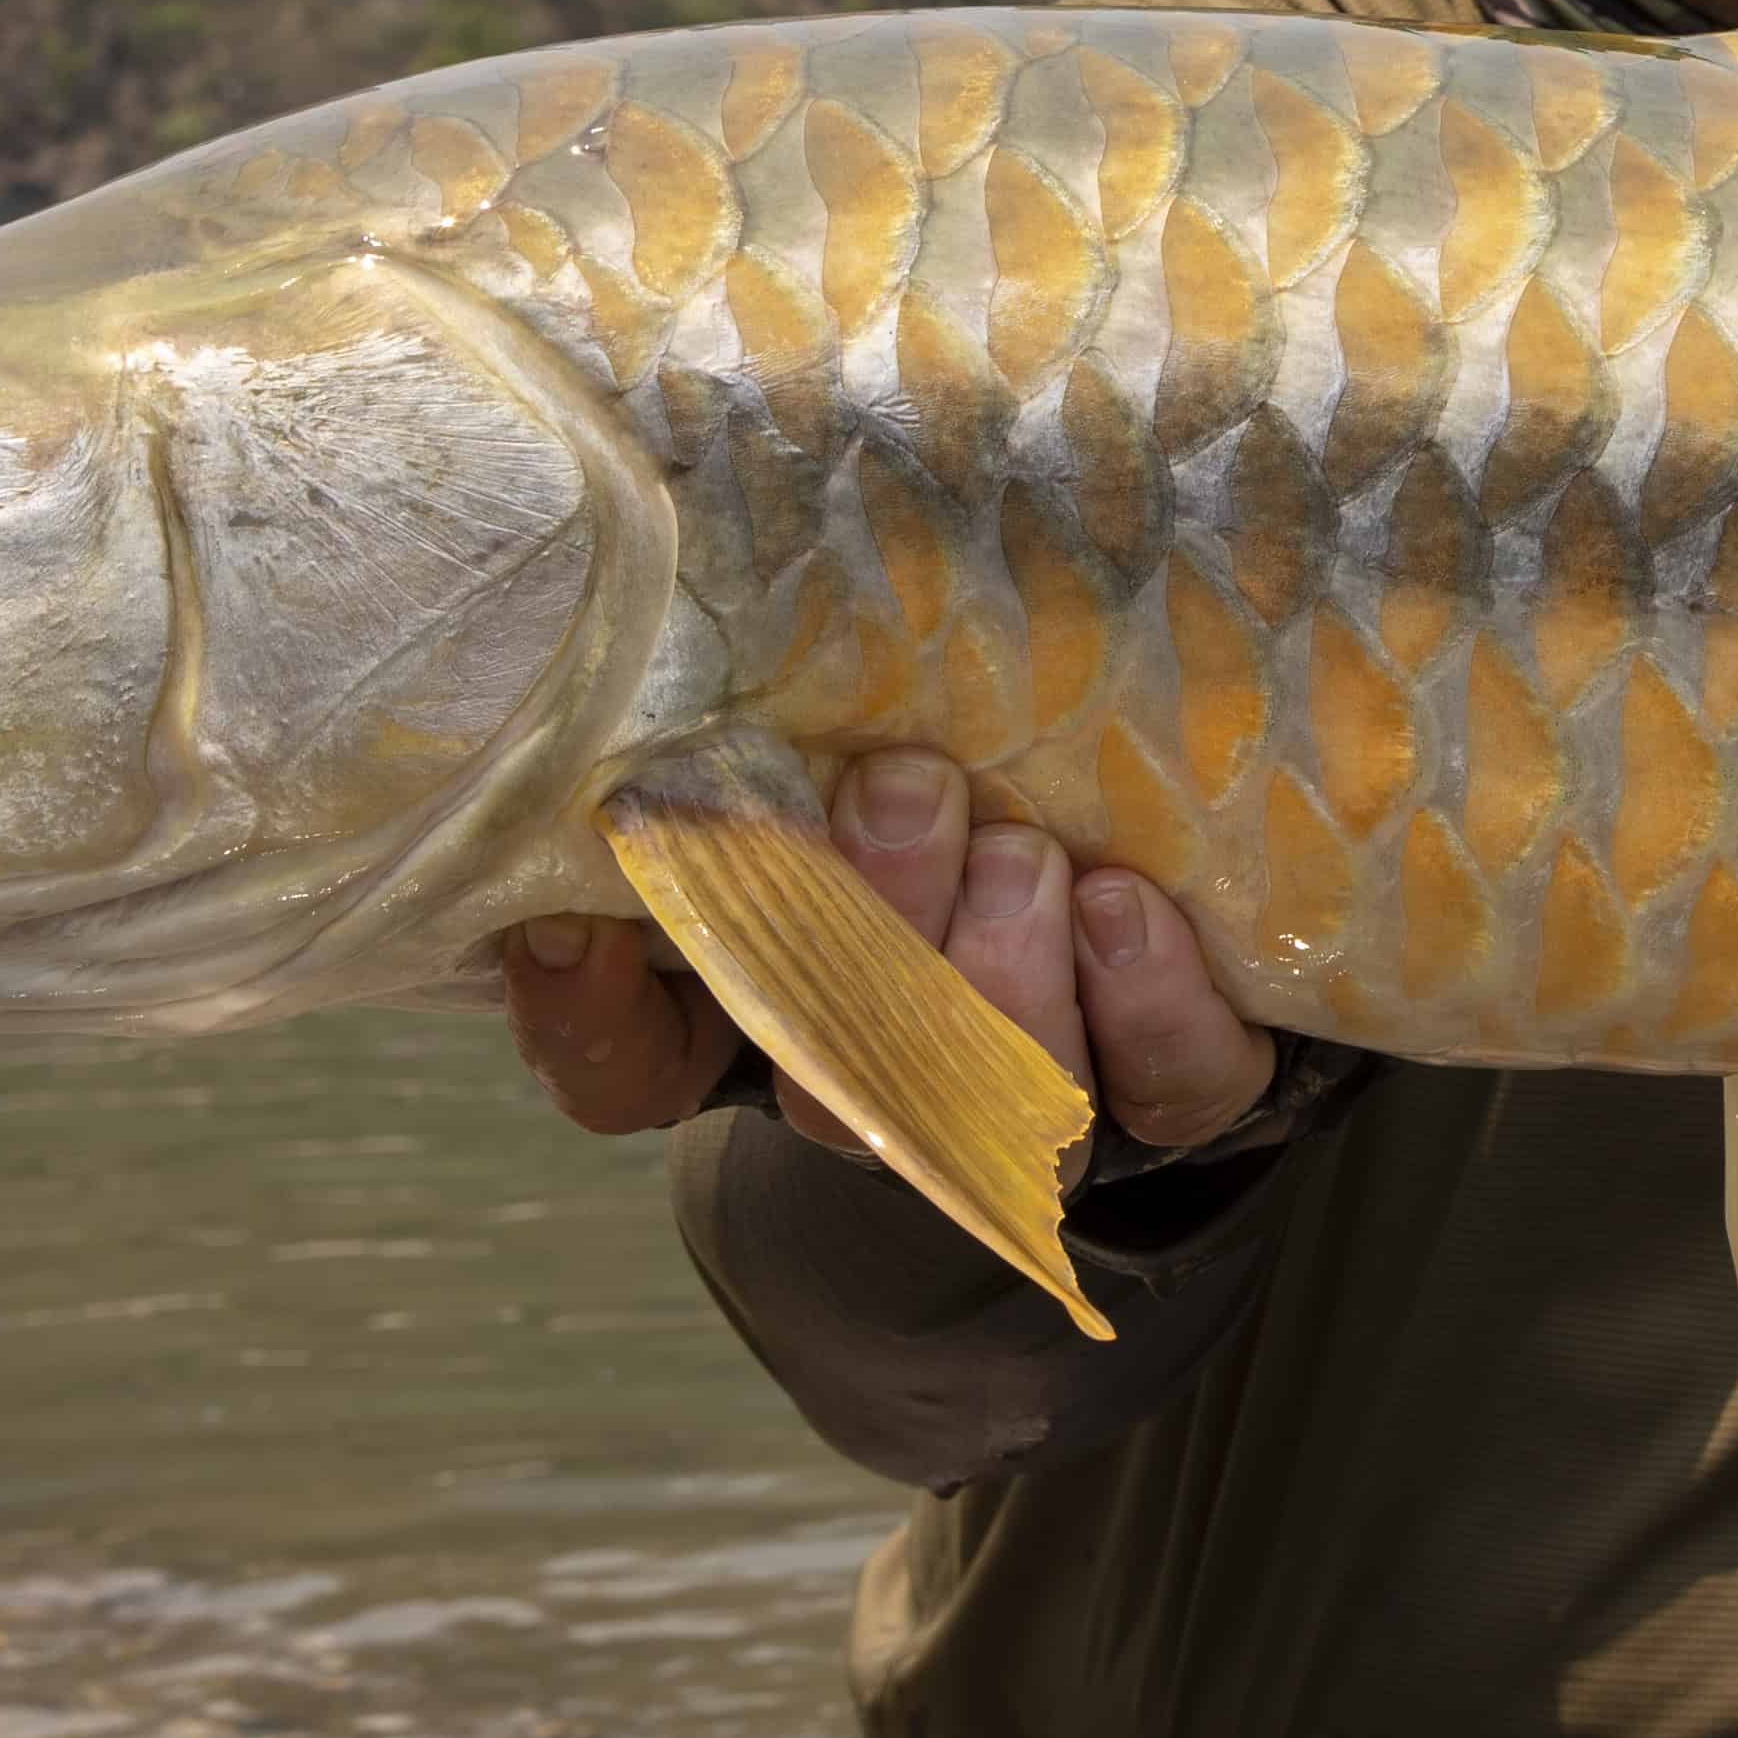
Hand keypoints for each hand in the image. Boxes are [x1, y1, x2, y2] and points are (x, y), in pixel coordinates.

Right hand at [496, 751, 1277, 1155]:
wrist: (1175, 845)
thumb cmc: (953, 756)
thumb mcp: (824, 729)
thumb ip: (742, 714)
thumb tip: (648, 637)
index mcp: (752, 997)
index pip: (619, 1061)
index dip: (582, 1007)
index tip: (562, 915)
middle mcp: (873, 1075)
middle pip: (831, 1073)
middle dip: (869, 930)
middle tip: (902, 789)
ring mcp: (1024, 1099)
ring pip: (991, 1098)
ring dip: (1000, 966)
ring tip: (1023, 847)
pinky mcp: (1172, 1095)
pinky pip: (1163, 1090)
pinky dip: (1144, 1001)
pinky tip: (1125, 907)